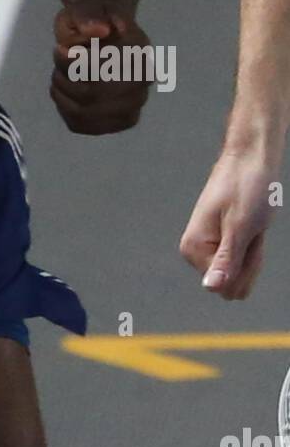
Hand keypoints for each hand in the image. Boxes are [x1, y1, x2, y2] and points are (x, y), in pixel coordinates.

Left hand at [51, 0, 150, 134]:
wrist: (99, 34)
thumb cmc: (89, 20)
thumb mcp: (83, 8)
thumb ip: (89, 14)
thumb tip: (101, 29)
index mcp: (139, 50)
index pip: (104, 68)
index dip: (73, 62)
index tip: (59, 47)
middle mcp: (143, 81)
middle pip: (92, 93)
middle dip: (65, 76)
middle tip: (59, 59)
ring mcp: (133, 105)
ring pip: (84, 112)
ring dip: (61, 91)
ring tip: (60, 74)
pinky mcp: (117, 122)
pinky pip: (80, 125)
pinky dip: (62, 107)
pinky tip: (65, 90)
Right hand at [179, 151, 274, 298]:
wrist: (251, 159)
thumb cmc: (247, 187)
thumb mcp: (240, 227)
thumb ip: (225, 260)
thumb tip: (210, 287)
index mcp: (193, 248)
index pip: (225, 287)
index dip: (244, 266)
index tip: (245, 234)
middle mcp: (195, 251)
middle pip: (231, 286)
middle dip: (249, 262)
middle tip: (250, 228)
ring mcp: (208, 247)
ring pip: (239, 276)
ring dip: (253, 254)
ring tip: (250, 225)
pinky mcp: (220, 242)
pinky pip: (242, 264)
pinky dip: (253, 248)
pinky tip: (250, 226)